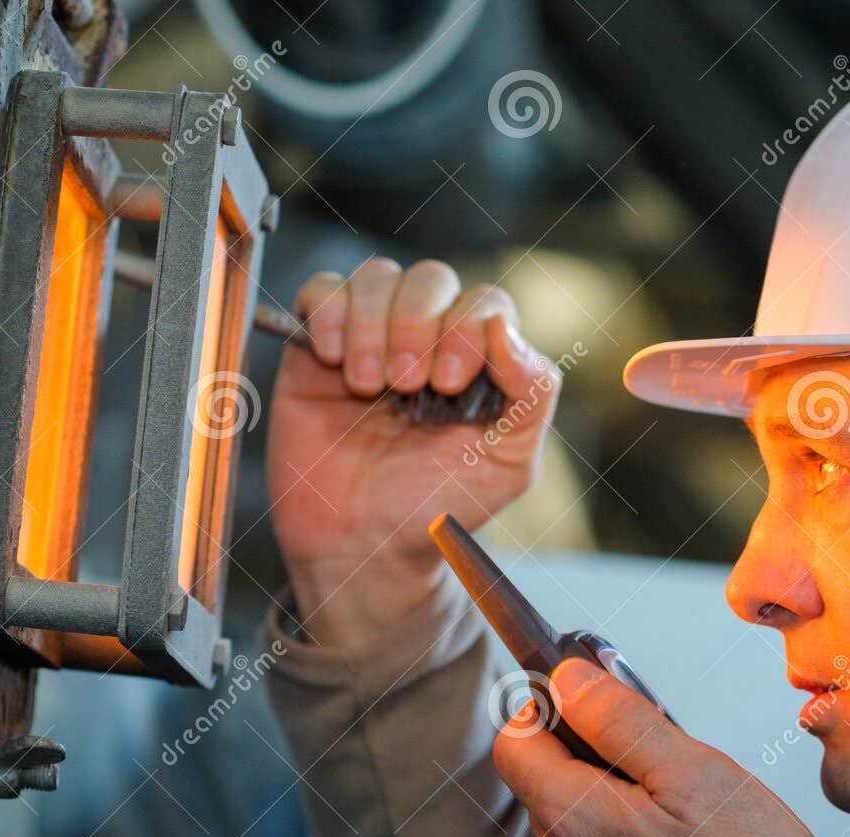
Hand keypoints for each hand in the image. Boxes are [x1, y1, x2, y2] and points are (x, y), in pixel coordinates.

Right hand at [267, 258, 560, 648]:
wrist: (364, 546)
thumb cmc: (439, 506)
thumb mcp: (510, 462)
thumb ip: (532, 392)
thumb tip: (504, 324)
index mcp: (481, 359)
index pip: (485, 303)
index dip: (467, 327)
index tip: (448, 383)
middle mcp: (429, 340)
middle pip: (431, 280)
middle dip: (419, 324)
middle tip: (407, 385)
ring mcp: (372, 339)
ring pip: (377, 277)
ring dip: (373, 324)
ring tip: (367, 385)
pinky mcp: (317, 349)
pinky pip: (321, 291)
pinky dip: (329, 312)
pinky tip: (332, 360)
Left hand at [491, 658, 827, 836]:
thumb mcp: (692, 770)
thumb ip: (621, 720)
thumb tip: (567, 679)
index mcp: (574, 820)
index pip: (514, 743)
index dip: (545, 707)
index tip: (595, 699)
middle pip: (547, 781)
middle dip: (592, 750)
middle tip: (661, 745)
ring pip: (579, 823)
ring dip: (615, 796)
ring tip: (684, 799)